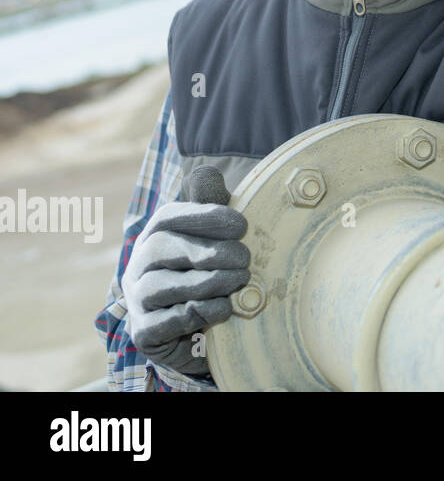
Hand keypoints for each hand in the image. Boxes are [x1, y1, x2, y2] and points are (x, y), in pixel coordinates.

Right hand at [121, 165, 249, 376]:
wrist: (206, 332)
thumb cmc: (213, 273)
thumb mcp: (217, 237)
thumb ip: (212, 205)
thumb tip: (207, 171)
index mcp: (156, 236)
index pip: (169, 217)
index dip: (203, 216)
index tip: (242, 224)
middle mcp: (139, 265)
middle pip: (160, 249)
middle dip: (207, 251)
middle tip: (245, 258)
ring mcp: (138, 300)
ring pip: (159, 286)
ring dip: (205, 282)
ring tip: (239, 281)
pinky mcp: (144, 333)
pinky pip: (161, 323)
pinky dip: (194, 314)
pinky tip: (222, 309)